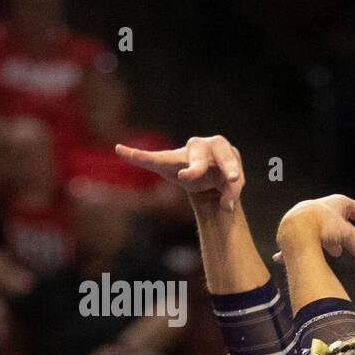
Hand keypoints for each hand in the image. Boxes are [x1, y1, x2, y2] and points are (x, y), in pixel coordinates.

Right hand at [115, 135, 244, 210]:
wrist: (209, 181)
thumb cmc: (221, 178)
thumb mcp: (231, 186)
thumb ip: (231, 194)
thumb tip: (226, 207)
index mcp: (220, 148)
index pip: (227, 159)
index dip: (231, 168)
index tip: (234, 179)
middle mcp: (202, 146)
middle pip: (199, 154)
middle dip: (198, 167)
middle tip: (191, 176)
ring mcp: (183, 153)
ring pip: (172, 160)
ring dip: (152, 159)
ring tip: (134, 157)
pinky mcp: (168, 161)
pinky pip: (151, 159)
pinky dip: (136, 156)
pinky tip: (120, 150)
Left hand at [274, 194, 354, 263]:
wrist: (294, 229)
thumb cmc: (321, 225)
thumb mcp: (346, 235)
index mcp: (333, 204)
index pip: (353, 207)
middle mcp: (318, 208)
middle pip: (335, 218)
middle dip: (344, 228)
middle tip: (351, 235)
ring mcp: (304, 219)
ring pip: (320, 228)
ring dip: (329, 239)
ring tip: (335, 251)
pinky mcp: (292, 231)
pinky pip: (304, 240)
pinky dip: (310, 246)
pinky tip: (312, 254)